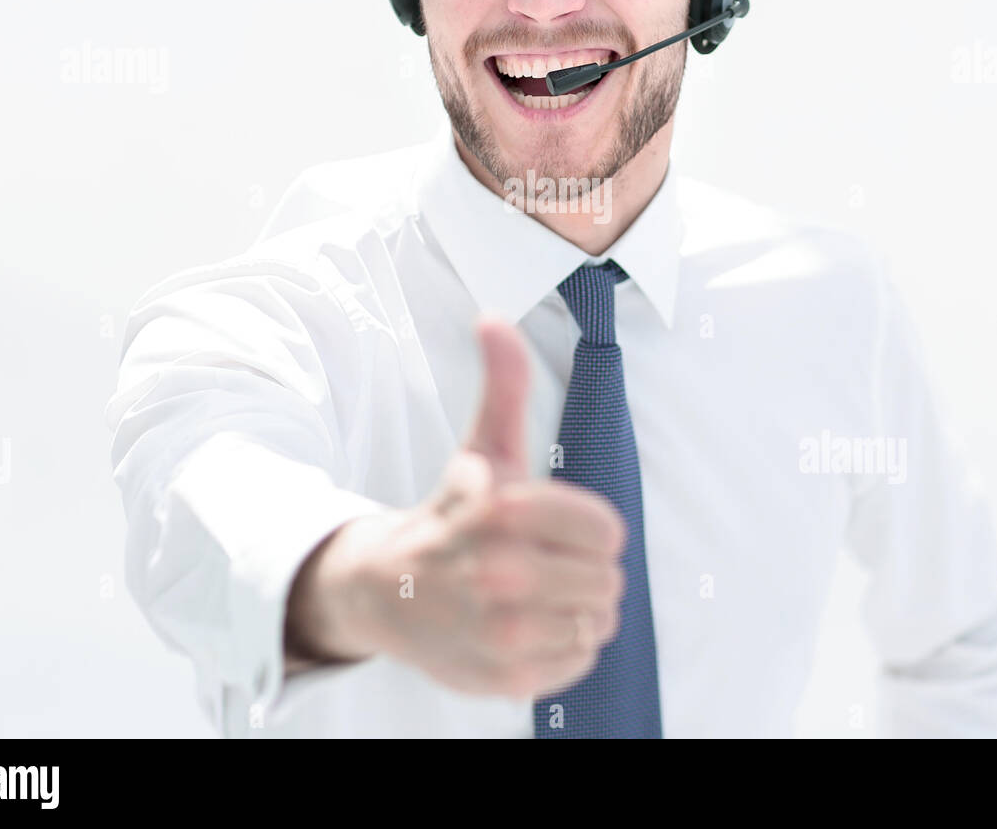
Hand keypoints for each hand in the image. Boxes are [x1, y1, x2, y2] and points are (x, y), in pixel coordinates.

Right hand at [285, 317, 625, 698]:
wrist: (387, 591)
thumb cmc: (450, 516)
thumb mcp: (482, 448)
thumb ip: (502, 384)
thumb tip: (493, 319)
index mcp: (506, 509)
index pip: (609, 532)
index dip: (589, 529)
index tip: (556, 528)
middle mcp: (504, 572)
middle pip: (609, 581)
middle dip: (584, 571)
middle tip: (544, 564)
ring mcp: (504, 630)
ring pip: (598, 623)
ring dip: (576, 611)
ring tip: (536, 597)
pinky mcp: (506, 678)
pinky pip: (580, 663)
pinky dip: (564, 650)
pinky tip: (528, 630)